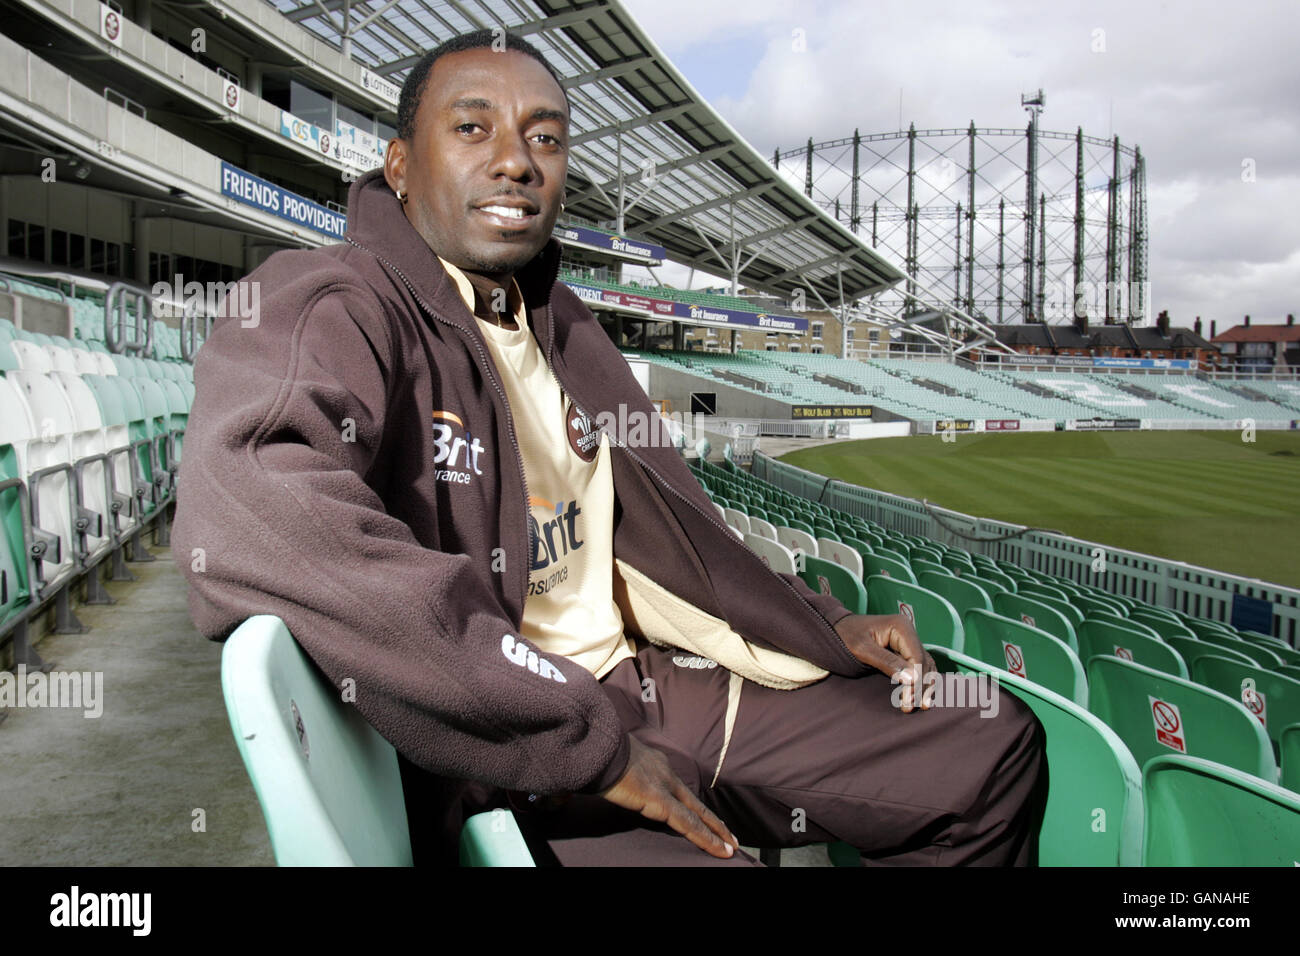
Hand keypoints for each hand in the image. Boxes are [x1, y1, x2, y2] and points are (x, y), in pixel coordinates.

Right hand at [598, 736, 738, 857]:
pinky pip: (689, 824)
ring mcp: (664, 786)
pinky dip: (706, 838)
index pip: (676, 786)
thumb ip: (610, 777)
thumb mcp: (607, 764)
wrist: (594, 745)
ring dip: (715, 831)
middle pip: (693, 801)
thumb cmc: (594, 753)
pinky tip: (720, 850)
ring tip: (730, 846)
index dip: (688, 801)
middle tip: (728, 834)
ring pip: (697, 814)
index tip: (697, 811)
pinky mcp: (661, 800)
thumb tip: (589, 789)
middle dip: (711, 819)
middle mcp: (664, 772)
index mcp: (652, 762)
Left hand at [834, 613, 935, 712]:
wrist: (836, 629)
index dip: (917, 680)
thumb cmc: (845, 636)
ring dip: (923, 687)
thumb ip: (886, 662)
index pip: (917, 657)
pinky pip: (919, 668)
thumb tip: (912, 679)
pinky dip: (920, 682)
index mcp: (901, 627)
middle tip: (910, 707)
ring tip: (918, 706)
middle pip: (924, 663)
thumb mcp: (862, 649)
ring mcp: (908, 641)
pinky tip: (919, 698)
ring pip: (925, 667)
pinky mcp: (904, 651)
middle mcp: (908, 632)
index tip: (909, 699)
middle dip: (920, 686)